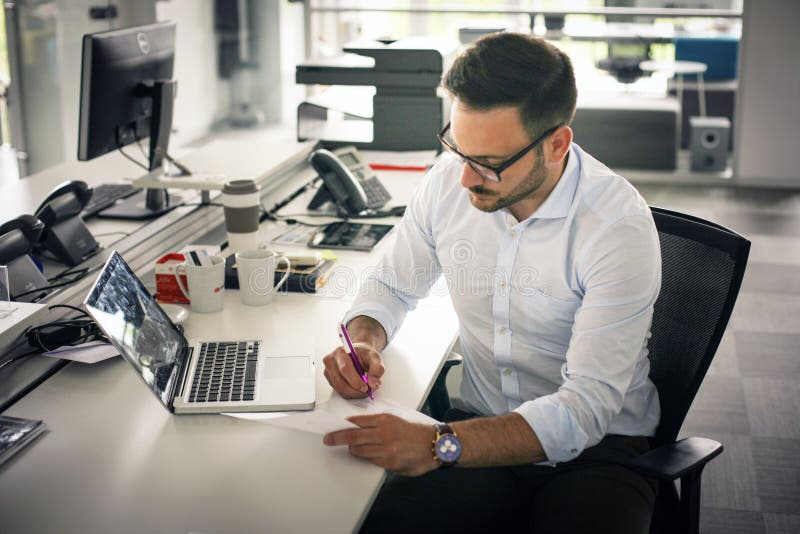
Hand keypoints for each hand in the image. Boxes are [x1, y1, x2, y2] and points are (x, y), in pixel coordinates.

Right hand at [322, 342, 384, 398]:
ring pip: (340, 389)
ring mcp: (328, 371)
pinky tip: (358, 387)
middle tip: (367, 391)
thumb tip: (373, 384)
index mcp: (340, 352)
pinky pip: (340, 391)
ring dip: (354, 393)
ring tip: (365, 388)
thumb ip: (377, 369)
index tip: (366, 387)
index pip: (345, 369)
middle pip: (340, 382)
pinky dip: (351, 393)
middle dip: (355, 390)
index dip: (355, 381)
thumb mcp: (375, 357)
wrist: (357, 353)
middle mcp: (330, 361)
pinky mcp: (330, 379)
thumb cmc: (364, 354)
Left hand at [323, 413, 438, 475]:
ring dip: (353, 450)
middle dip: (337, 437)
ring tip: (351, 448)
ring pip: (360, 450)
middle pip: (353, 435)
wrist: (434, 445)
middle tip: (328, 439)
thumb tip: (357, 427)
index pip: (358, 421)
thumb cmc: (414, 433)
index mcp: (385, 419)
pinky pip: (371, 461)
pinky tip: (366, 456)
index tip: (333, 427)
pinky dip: (367, 458)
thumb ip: (377, 424)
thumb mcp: (395, 421)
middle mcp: (384, 432)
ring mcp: (386, 448)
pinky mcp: (389, 462)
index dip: (343, 425)